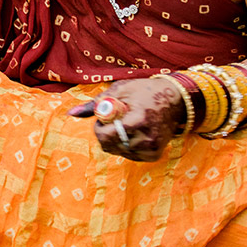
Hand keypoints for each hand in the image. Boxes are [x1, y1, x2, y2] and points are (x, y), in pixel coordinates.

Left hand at [69, 78, 184, 161]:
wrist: (175, 101)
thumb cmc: (144, 92)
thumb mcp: (119, 91)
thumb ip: (94, 104)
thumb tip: (71, 113)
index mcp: (138, 120)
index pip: (106, 136)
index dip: (100, 127)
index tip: (104, 117)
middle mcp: (147, 138)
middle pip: (109, 146)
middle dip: (106, 134)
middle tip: (115, 120)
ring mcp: (152, 149)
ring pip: (117, 151)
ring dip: (116, 140)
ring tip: (128, 124)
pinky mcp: (154, 155)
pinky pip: (129, 155)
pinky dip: (126, 145)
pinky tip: (135, 133)